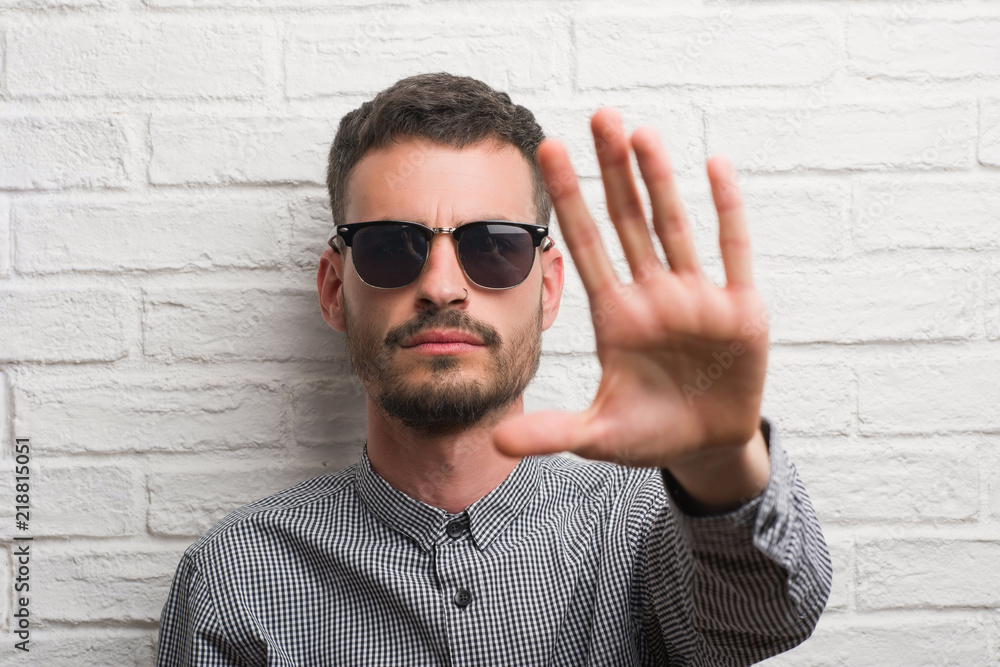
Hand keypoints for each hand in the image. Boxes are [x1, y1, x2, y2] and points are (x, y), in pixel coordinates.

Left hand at [494, 108, 769, 506]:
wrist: (708, 445)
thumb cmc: (650, 433)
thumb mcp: (598, 434)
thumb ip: (552, 431)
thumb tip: (496, 443)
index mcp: (616, 317)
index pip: (585, 246)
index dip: (569, 199)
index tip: (548, 150)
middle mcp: (653, 296)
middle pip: (628, 221)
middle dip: (613, 171)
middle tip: (598, 116)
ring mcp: (695, 298)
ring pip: (674, 226)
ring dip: (660, 180)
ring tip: (641, 133)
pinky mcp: (739, 309)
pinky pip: (733, 250)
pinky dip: (726, 210)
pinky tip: (714, 165)